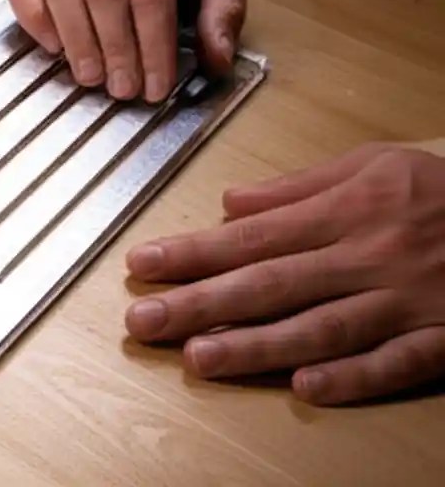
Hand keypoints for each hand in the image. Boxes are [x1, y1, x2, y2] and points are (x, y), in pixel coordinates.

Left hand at [123, 143, 444, 404]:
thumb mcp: (374, 165)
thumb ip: (299, 186)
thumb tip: (230, 202)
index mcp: (350, 208)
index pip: (255, 235)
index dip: (196, 252)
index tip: (143, 264)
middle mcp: (372, 254)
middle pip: (275, 282)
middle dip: (203, 303)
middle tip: (144, 321)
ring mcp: (410, 300)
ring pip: (324, 327)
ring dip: (259, 345)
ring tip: (201, 357)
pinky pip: (398, 361)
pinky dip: (355, 376)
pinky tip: (307, 387)